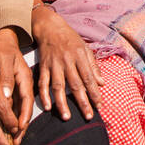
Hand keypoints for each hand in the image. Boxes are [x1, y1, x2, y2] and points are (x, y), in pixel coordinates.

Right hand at [32, 4, 103, 121]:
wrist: (49, 27)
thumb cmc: (70, 38)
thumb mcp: (85, 48)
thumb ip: (93, 66)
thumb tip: (102, 83)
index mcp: (79, 56)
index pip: (88, 78)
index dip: (94, 93)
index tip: (99, 106)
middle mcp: (67, 61)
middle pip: (75, 84)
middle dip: (82, 102)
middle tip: (88, 116)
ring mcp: (54, 64)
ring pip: (58, 86)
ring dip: (62, 103)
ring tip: (67, 117)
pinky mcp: (43, 66)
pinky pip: (42, 82)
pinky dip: (44, 95)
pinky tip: (47, 107)